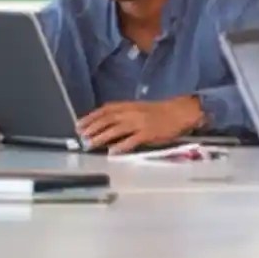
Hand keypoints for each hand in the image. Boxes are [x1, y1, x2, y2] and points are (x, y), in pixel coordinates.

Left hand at [76, 96, 202, 153]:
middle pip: (108, 119)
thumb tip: (106, 124)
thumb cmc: (159, 111)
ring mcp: (140, 123)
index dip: (91, 117)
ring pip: (116, 130)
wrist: (179, 112)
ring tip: (90, 144)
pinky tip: (112, 152)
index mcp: (129, 105)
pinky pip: (132, 140)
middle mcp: (132, 113)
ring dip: (102, 137)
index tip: (79, 124)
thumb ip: (123, 114)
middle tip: (81, 136)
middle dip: (92, 127)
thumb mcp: (139, 108)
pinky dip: (121, 146)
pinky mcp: (148, 134)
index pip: (105, 110)